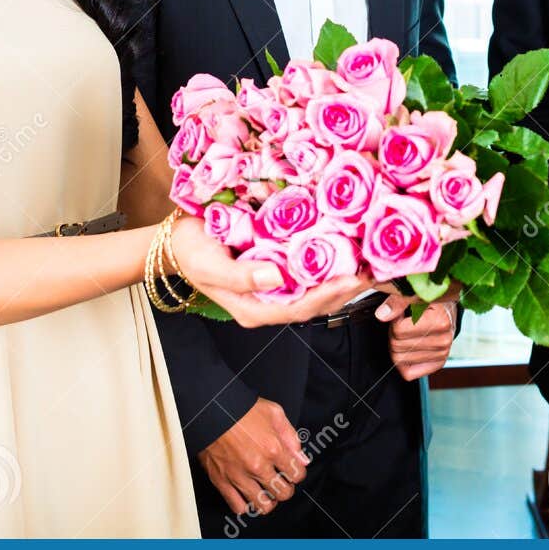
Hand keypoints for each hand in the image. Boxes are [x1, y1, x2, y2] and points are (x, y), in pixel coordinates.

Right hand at [171, 214, 369, 325]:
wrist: (176, 240)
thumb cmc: (190, 252)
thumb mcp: (210, 265)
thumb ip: (242, 276)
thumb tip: (278, 277)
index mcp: (254, 309)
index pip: (300, 308)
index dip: (329, 295)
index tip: (353, 278)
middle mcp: (267, 302)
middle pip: (314, 302)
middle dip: (343, 289)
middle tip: (372, 270)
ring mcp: (271, 287)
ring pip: (312, 288)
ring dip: (339, 277)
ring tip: (366, 261)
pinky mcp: (273, 270)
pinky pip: (304, 272)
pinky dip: (325, 263)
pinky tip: (342, 249)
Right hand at [197, 398, 307, 516]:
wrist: (209, 410)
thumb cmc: (240, 408)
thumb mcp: (274, 412)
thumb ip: (291, 437)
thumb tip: (302, 458)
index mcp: (273, 448)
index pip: (297, 474)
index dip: (297, 473)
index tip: (292, 471)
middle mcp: (258, 466)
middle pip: (283, 493)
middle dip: (286, 489)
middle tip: (281, 482)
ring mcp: (239, 476)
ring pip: (263, 506)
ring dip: (269, 501)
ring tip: (266, 492)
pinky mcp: (221, 482)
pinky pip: (238, 507)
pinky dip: (245, 506)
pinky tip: (247, 496)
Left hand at [376, 291, 457, 379]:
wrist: (448, 310)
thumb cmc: (431, 301)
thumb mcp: (415, 294)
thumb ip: (398, 301)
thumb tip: (382, 315)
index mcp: (440, 321)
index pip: (399, 331)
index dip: (395, 321)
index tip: (402, 314)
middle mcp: (444, 340)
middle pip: (397, 346)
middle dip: (394, 334)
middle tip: (404, 324)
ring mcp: (442, 354)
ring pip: (400, 360)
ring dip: (398, 346)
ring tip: (408, 333)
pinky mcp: (438, 363)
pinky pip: (408, 373)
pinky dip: (403, 362)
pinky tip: (409, 348)